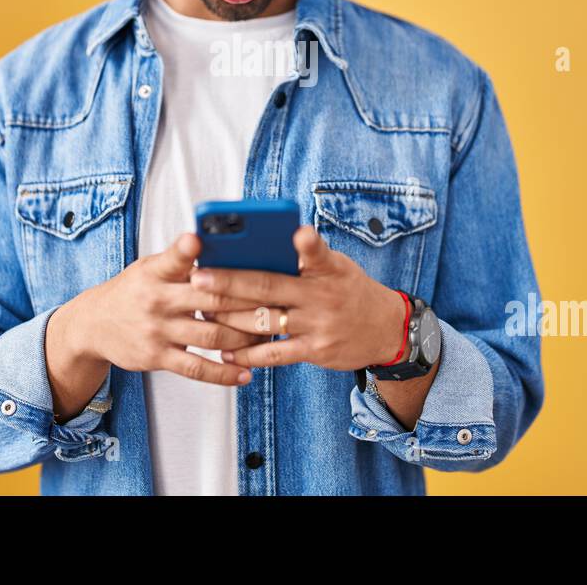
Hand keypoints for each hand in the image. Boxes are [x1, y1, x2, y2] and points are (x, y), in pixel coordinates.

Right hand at [70, 233, 274, 385]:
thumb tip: (218, 244)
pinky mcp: (157, 357)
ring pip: (211, 334)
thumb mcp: (149, 266)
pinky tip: (245, 374)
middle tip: (279, 301)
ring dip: (245, 337)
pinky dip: (223, 374)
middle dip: (248, 300)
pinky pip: (196, 368)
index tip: (198, 239)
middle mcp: (157, 299)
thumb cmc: (134, 290)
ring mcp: (158, 330)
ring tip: (270, 336)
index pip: (175, 257)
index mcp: (155, 271)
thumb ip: (181, 261)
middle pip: (210, 298)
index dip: (187, 249)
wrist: (93, 325)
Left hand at [191, 225, 407, 372]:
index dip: (307, 242)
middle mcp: (322, 295)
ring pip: (264, 321)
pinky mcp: (315, 351)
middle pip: (268, 287)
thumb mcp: (338, 266)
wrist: (386, 330)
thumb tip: (260, 246)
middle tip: (199, 278)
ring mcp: (318, 325)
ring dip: (229, 319)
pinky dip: (248, 354)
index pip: (317, 251)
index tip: (297, 232)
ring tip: (202, 312)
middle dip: (229, 283)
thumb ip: (305, 259)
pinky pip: (274, 354)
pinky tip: (225, 351)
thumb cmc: (350, 289)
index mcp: (328, 268)